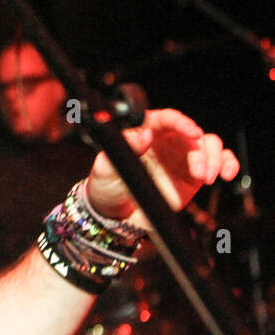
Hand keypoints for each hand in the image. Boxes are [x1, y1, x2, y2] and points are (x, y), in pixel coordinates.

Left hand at [86, 108, 239, 229]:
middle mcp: (165, 140)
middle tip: (198, 173)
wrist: (118, 215)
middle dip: (201, 151)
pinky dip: (228, 163)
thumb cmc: (107, 187)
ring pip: (209, 144)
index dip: (181, 122)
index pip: (165, 119)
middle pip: (193, 133)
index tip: (193, 133)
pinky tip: (226, 174)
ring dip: (214, 159)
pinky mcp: (194, 172)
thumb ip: (125, 151)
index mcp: (142, 132)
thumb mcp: (105, 169)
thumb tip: (144, 135)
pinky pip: (219, 160)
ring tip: (205, 179)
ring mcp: (181, 156)